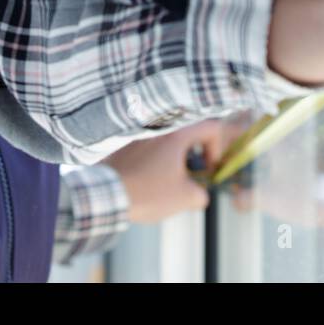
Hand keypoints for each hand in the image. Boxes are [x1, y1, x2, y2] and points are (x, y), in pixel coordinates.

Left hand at [102, 116, 248, 223]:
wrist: (106, 195)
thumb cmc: (148, 192)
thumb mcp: (185, 198)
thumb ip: (202, 193)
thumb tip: (199, 194)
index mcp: (176, 134)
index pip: (211, 127)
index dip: (216, 149)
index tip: (208, 169)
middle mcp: (158, 127)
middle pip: (188, 132)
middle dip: (195, 155)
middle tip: (191, 176)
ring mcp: (139, 134)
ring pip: (167, 139)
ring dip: (174, 158)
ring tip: (169, 181)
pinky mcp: (124, 144)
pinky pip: (148, 146)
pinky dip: (154, 160)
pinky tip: (148, 181)